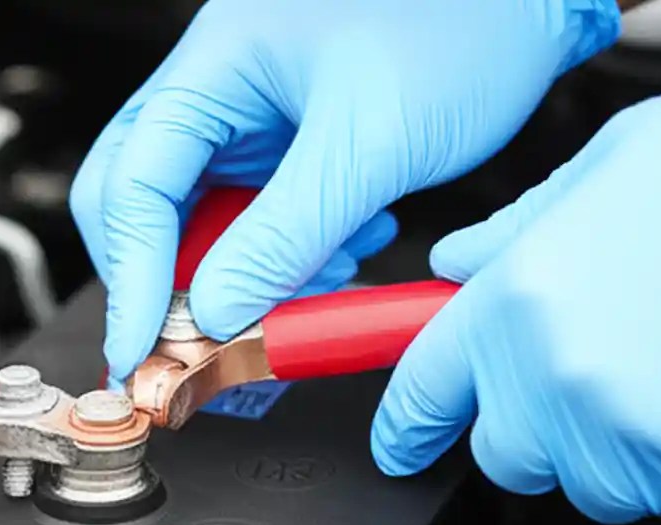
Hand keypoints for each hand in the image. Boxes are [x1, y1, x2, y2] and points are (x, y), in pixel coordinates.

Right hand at [70, 0, 620, 381]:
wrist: (529, 1)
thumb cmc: (459, 25)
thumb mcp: (368, 146)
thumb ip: (284, 238)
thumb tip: (215, 316)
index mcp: (212, 66)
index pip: (132, 184)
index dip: (131, 278)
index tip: (140, 354)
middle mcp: (213, 91)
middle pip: (142, 204)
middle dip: (173, 281)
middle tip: (203, 343)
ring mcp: (245, 119)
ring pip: (200, 221)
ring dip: (244, 271)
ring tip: (320, 277)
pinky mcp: (282, 145)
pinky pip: (252, 218)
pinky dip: (286, 253)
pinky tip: (346, 242)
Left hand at [371, 91, 660, 523]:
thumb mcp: (614, 164)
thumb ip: (520, 227)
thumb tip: (456, 261)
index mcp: (516, 299)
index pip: (421, 392)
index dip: (404, 426)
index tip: (399, 445)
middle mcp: (555, 376)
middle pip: (506, 455)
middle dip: (537, 428)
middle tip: (595, 371)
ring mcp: (625, 432)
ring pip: (591, 484)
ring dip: (615, 449)